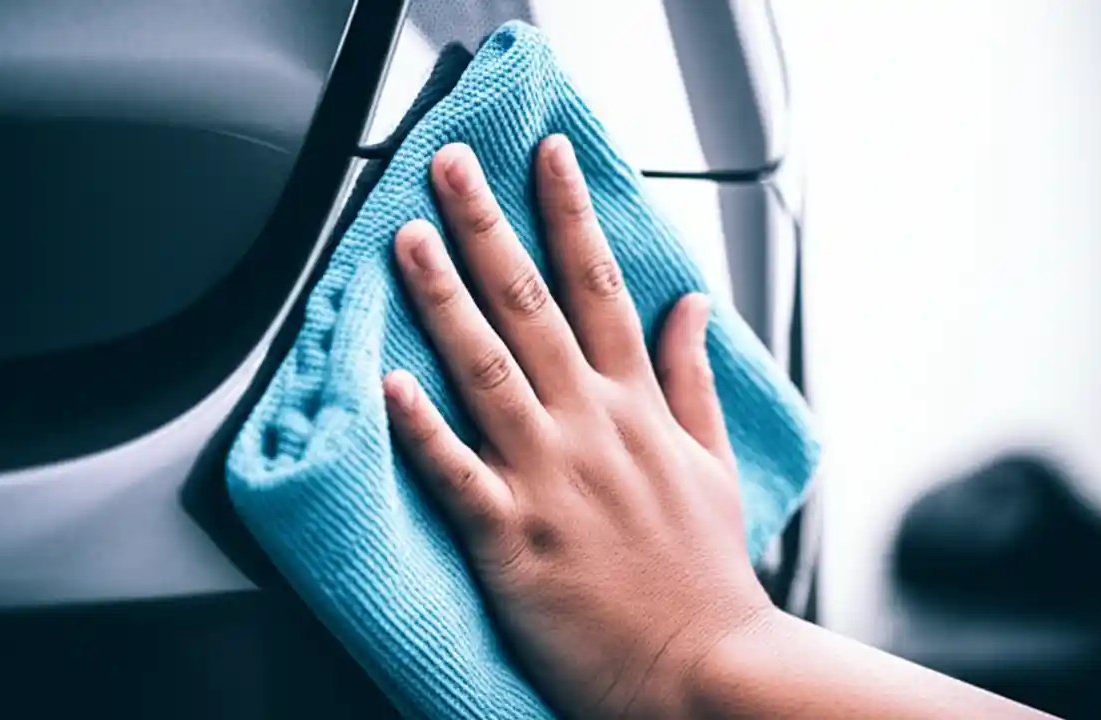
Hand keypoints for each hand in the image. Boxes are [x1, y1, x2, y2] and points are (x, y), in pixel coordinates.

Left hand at [382, 135, 770, 718]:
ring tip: (407, 238)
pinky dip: (421, 426)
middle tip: (449, 163)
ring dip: (444, 298)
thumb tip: (691, 305)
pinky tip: (387, 380)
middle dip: (488, 225)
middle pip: (531, 304)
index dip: (571, 212)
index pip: (600, 285)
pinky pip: (456, 473)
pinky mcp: (511, 538)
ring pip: (486, 368)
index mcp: (635, 406)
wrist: (704, 669)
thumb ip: (692, 379)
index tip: (546, 153)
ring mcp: (548, 477)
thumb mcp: (713, 462)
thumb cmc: (704, 572)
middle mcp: (590, 425)